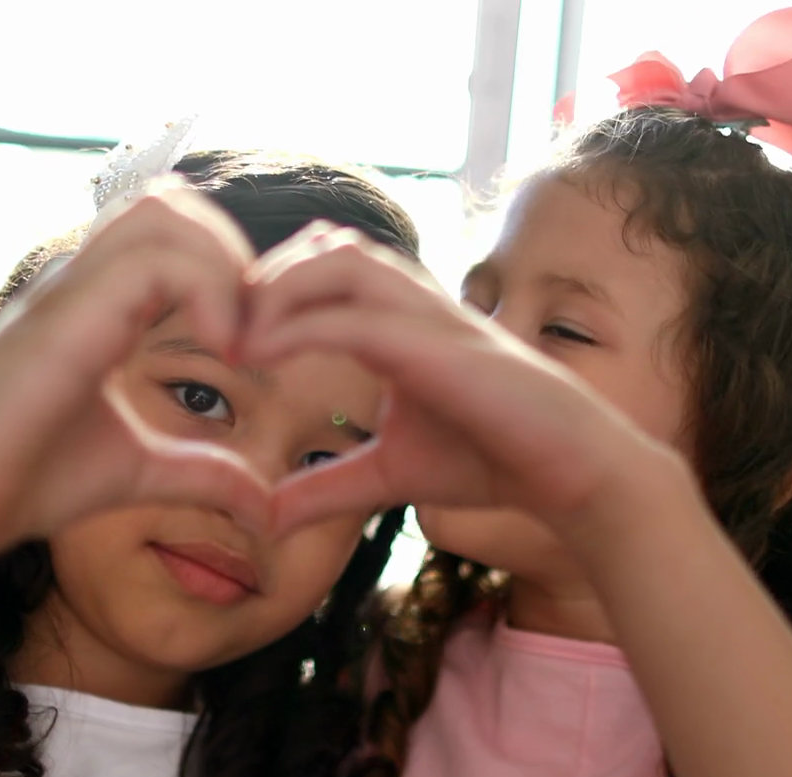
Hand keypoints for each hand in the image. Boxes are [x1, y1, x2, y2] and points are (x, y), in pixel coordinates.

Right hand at [0, 185, 273, 570]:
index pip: (175, 233)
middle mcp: (83, 280)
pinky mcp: (67, 313)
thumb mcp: (139, 471)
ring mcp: (71, 288)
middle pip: (174, 202)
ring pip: (166, 210)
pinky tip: (222, 353)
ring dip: (223, 264)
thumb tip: (266, 505)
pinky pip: (155, 259)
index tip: (253, 350)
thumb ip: (203, 474)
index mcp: (98, 303)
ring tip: (235, 341)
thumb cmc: (21, 480)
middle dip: (233, 254)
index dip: (230, 273)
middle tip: (250, 335)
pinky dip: (210, 293)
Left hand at [239, 225, 678, 534]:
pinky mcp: (440, 346)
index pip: (327, 267)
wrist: (571, 471)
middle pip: (327, 245)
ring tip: (237, 337)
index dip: (271, 287)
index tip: (227, 335)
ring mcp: (430, 317)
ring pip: (341, 259)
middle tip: (220, 327)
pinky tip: (261, 354)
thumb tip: (266, 517)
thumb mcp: (388, 475)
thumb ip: (327, 487)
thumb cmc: (493, 460)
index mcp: (402, 320)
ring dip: (278, 287)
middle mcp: (415, 304)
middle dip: (265, 274)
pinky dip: (300, 326)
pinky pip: (357, 317)